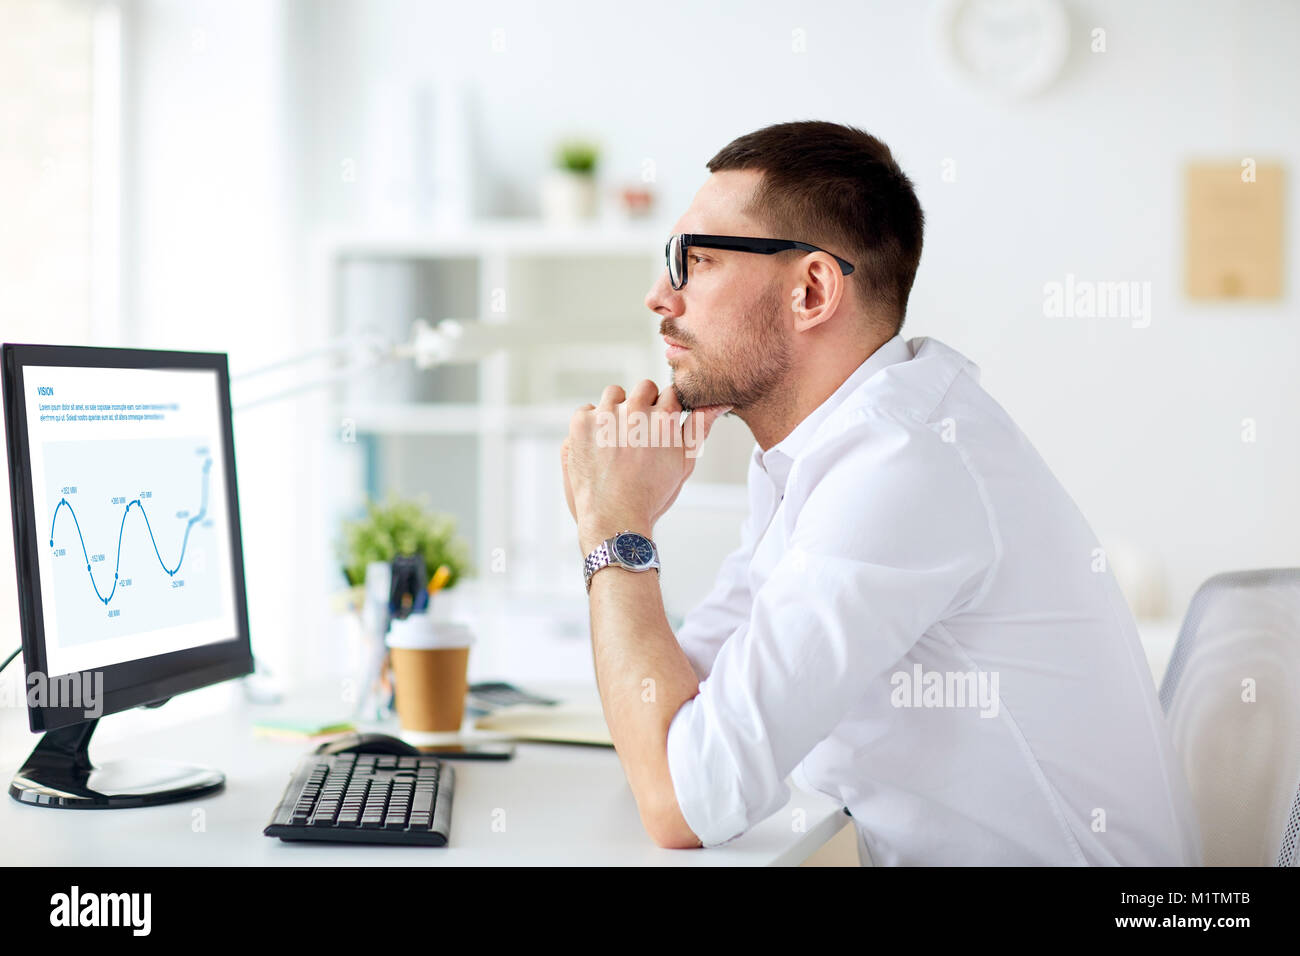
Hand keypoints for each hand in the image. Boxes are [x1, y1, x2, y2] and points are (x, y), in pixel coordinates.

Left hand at [561, 380, 729, 552]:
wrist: (614, 516)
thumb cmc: (652, 493)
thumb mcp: (684, 462)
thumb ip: (699, 428)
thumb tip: (716, 403)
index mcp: (664, 418)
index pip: (671, 392)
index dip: (667, 409)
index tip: (660, 425)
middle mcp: (635, 411)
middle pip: (644, 388)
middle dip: (644, 404)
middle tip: (639, 434)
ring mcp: (605, 415)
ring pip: (615, 394)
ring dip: (617, 409)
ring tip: (618, 439)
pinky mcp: (581, 422)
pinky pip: (589, 409)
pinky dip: (593, 424)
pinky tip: (599, 446)